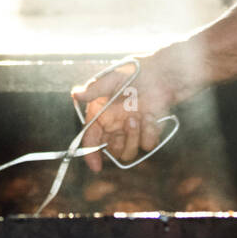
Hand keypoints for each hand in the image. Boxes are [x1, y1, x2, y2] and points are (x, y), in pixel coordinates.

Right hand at [69, 49, 196, 172]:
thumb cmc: (134, 72)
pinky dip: (149, 132)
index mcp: (100, 115)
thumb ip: (94, 90)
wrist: (161, 74)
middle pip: (110, 150)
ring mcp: (131, 131)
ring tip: (138, 117)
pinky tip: (151, 116)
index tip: (95, 165)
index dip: (90, 154)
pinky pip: (147, 144)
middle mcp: (114, 126)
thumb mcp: (111, 78)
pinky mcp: (148, 131)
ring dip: (133, 138)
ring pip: (127, 152)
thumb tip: (75, 94)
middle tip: (128, 122)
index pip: (91, 139)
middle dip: (117, 144)